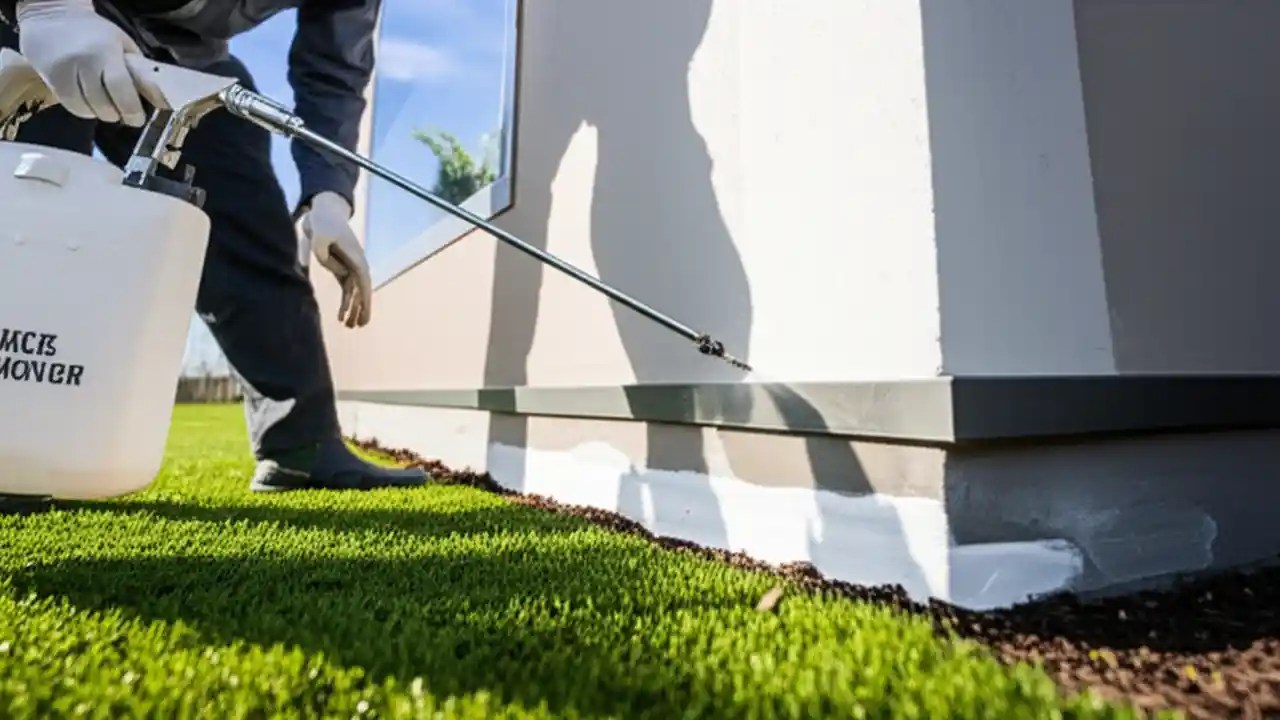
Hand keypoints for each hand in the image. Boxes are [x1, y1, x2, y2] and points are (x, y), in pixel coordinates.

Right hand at [15, 0, 166, 125]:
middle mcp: (83, 61)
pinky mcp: (51, 79)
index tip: (138, 119)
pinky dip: (84, 110)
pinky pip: (71, 106)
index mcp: (106, 51)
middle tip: (124, 114)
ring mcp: (65, 70)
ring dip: (101, 114)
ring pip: (86, 108)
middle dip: (118, 115)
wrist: (52, 20)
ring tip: (107, 106)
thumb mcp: (123, 45)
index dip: (131, 109)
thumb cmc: (96, 34)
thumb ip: (139, 70)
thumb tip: (160, 99)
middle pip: (103, 104)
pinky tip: (90, 102)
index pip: (120, 87)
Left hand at [299, 191, 372, 327]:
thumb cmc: (324, 221)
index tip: (364, 316)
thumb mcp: (320, 234)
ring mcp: (348, 266)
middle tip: (357, 326)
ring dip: (352, 309)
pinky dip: (345, 302)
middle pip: (360, 291)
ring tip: (348, 326)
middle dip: (360, 309)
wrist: (324, 211)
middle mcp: (355, 264)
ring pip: (353, 293)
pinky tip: (341, 315)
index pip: (362, 283)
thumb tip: (331, 268)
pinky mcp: (339, 266)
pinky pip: (345, 288)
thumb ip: (322, 253)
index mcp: (355, 257)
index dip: (364, 301)